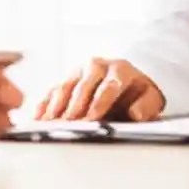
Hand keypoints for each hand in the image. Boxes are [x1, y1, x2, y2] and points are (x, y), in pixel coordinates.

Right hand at [34, 57, 164, 121]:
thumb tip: (136, 114)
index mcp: (119, 70)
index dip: (99, 103)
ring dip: (57, 104)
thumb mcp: (150, 97)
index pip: (108, 86)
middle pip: (83, 85)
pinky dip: (45, 102)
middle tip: (67, 122)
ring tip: (49, 121)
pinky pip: (54, 88)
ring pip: (66, 85)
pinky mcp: (68, 76)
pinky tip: (38, 116)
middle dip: (75, 105)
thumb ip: (146, 106)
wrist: (127, 76)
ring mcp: (80, 70)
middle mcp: (97, 66)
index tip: (91, 118)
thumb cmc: (137, 91)